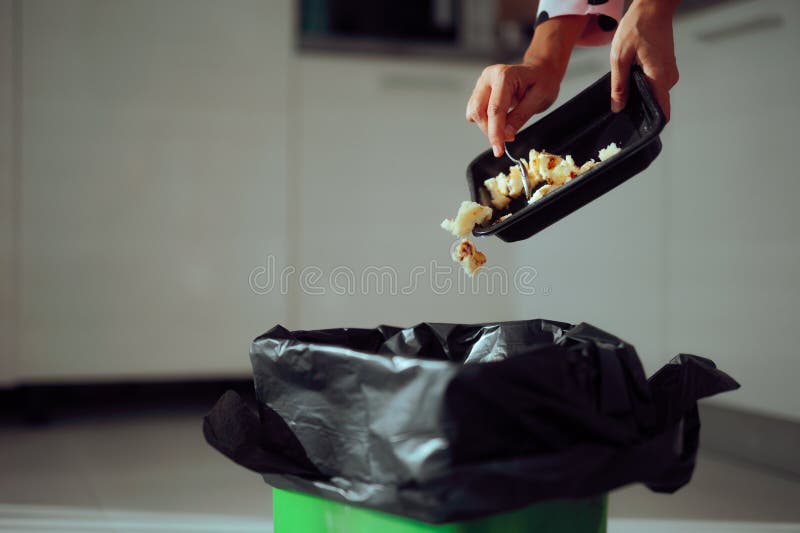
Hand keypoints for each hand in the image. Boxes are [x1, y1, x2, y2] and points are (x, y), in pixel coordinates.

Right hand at [466, 16, 588, 156]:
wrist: (540, 71)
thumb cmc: (542, 81)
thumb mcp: (539, 99)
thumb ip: (520, 117)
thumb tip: (505, 135)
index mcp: (504, 75)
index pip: (495, 109)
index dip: (495, 132)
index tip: (498, 150)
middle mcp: (488, 77)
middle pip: (478, 111)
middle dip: (490, 130)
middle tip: (507, 138)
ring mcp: (482, 84)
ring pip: (474, 113)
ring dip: (487, 126)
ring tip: (507, 125)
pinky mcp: (479, 92)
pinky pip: (475, 112)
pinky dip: (486, 121)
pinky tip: (500, 119)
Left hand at [610, 0, 679, 120]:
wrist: (652, 7)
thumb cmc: (638, 26)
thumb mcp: (619, 57)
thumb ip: (619, 85)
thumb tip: (618, 106)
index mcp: (659, 76)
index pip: (662, 110)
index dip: (649, 123)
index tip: (636, 129)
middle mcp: (669, 77)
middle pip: (656, 104)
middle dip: (639, 108)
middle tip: (622, 105)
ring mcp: (669, 72)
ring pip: (655, 94)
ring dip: (640, 95)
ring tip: (625, 89)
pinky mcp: (666, 67)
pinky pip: (655, 84)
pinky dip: (643, 85)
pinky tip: (631, 79)